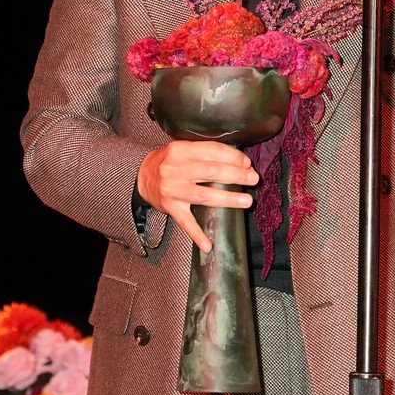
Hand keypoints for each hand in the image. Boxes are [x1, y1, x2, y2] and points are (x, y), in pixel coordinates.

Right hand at [137, 141, 258, 252]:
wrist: (141, 176)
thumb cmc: (169, 161)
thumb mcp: (183, 149)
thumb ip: (206, 153)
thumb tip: (241, 161)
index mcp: (181, 150)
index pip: (212, 150)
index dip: (232, 157)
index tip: (247, 163)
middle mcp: (175, 169)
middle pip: (212, 171)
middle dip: (236, 175)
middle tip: (253, 179)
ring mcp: (172, 190)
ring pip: (204, 196)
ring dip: (228, 199)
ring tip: (247, 200)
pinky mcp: (170, 208)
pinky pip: (185, 223)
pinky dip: (197, 235)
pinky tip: (208, 244)